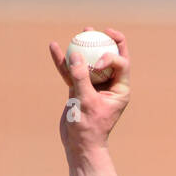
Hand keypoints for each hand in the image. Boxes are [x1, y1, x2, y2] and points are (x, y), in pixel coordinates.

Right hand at [48, 26, 131, 155]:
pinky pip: (72, 71)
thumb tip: (76, 55)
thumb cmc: (88, 127)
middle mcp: (110, 86)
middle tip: (96, 30)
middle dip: (104, 42)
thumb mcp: (86, 102)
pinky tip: (54, 47)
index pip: (121, 64)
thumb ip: (81, 78)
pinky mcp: (79, 90)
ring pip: (90, 62)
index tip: (99, 60)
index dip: (112, 55)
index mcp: (120, 89)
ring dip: (84, 47)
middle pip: (109, 58)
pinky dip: (64, 61)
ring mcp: (94, 87)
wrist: (79, 145)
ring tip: (81, 31)